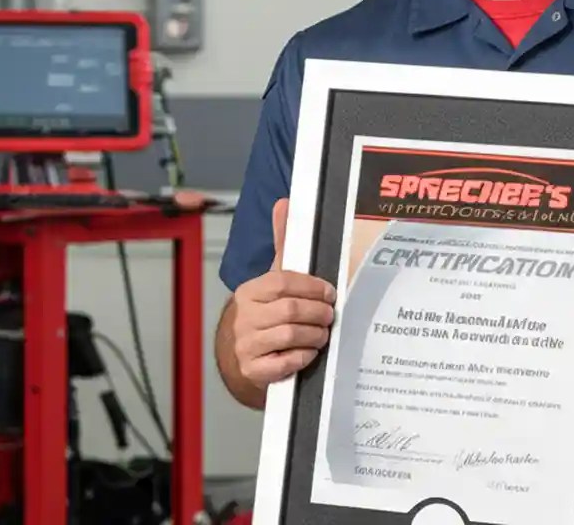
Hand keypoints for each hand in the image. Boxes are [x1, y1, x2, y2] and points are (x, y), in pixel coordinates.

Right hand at [231, 198, 336, 386]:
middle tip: (330, 316)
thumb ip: (284, 243)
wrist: (247, 355)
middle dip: (318, 313)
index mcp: (249, 291)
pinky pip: (284, 363)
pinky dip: (302, 357)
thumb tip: (285, 203)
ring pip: (289, 336)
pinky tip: (308, 352)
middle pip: (290, 310)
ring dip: (314, 335)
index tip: (330, 293)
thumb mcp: (275, 278)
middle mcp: (244, 317)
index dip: (312, 287)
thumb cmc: (268, 312)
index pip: (282, 282)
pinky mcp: (253, 370)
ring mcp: (246, 345)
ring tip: (322, 333)